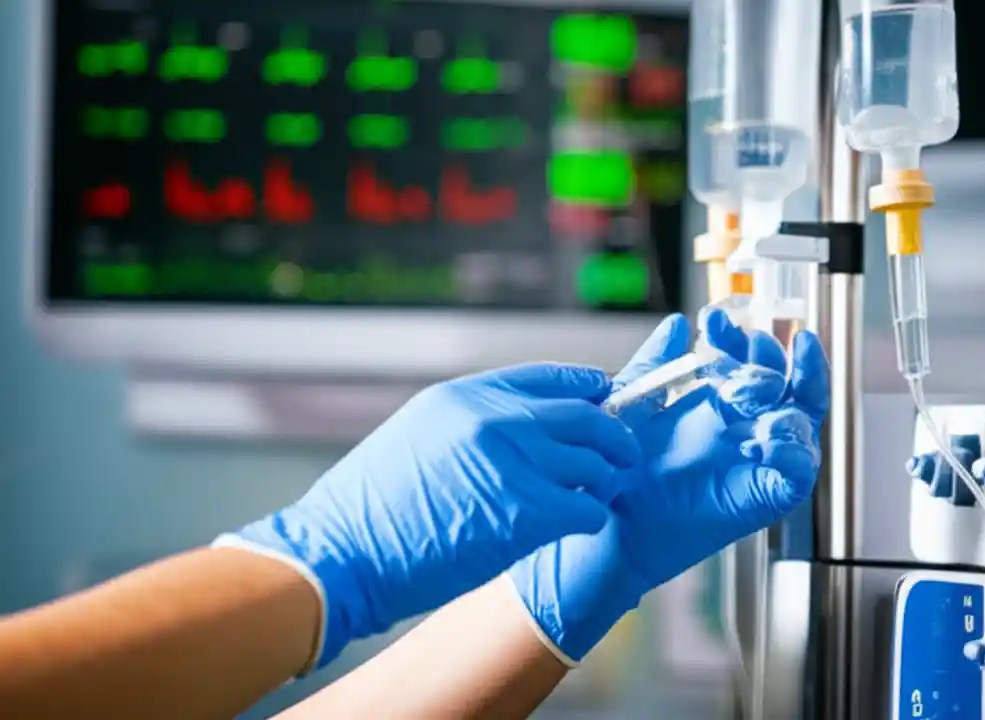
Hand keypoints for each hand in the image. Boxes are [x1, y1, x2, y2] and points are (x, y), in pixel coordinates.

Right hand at [216, 364, 639, 667]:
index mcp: (465, 397)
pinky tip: (582, 525)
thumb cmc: (370, 512)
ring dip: (605, 480)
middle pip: (586, 414)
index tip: (603, 400)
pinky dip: (593, 517)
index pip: (547, 377)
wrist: (343, 554)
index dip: (584, 389)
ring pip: (596, 461)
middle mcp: (495, 420)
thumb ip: (469, 426)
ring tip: (598, 494)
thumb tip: (514, 433)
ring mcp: (514, 462)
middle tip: (623, 453)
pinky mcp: (527, 512)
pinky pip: (589, 508)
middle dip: (613, 434)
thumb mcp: (415, 437)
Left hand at [508, 311, 829, 662]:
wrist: (611, 522)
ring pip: (805, 423)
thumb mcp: (636, 406)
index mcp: (722, 406)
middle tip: (753, 342)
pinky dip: (793, 454)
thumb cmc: (622, 472)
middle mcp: (747, 429)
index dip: (740, 338)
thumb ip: (656, 363)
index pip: (753, 361)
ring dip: (794, 398)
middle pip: (792, 385)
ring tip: (758, 387)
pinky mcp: (763, 497)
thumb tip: (678, 324)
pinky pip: (798, 475)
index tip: (714, 319)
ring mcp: (758, 462)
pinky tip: (764, 440)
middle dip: (777, 357)